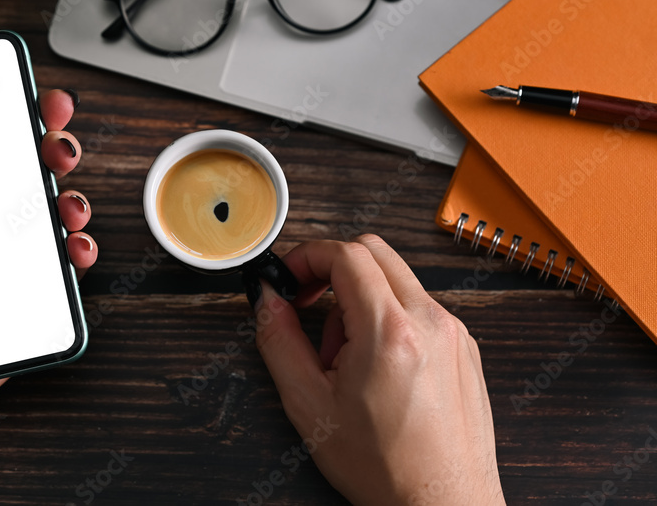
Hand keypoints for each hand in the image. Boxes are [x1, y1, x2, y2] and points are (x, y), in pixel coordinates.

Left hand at [0, 88, 96, 437]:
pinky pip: (62, 268)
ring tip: (66, 198)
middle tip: (56, 141)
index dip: (6, 116)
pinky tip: (72, 246)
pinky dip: (78, 251)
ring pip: (52, 214)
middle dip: (53, 144)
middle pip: (25, 172)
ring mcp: (4, 261)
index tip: (26, 95)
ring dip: (72, 194)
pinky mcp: (24, 297)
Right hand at [255, 236, 504, 505]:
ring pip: (397, 278)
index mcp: (389, 332)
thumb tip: (266, 300)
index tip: (289, 279)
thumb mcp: (309, 405)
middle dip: (332, 269)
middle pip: (374, 251)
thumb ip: (279, 341)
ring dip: (360, 296)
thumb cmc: (384, 467)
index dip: (307, 256)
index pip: (347, 254)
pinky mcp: (465, 346)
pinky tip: (375, 363)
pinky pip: (419, 305)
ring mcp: (454, 332)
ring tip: (345, 353)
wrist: (442, 505)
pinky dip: (388, 315)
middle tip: (309, 306)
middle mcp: (430, 322)